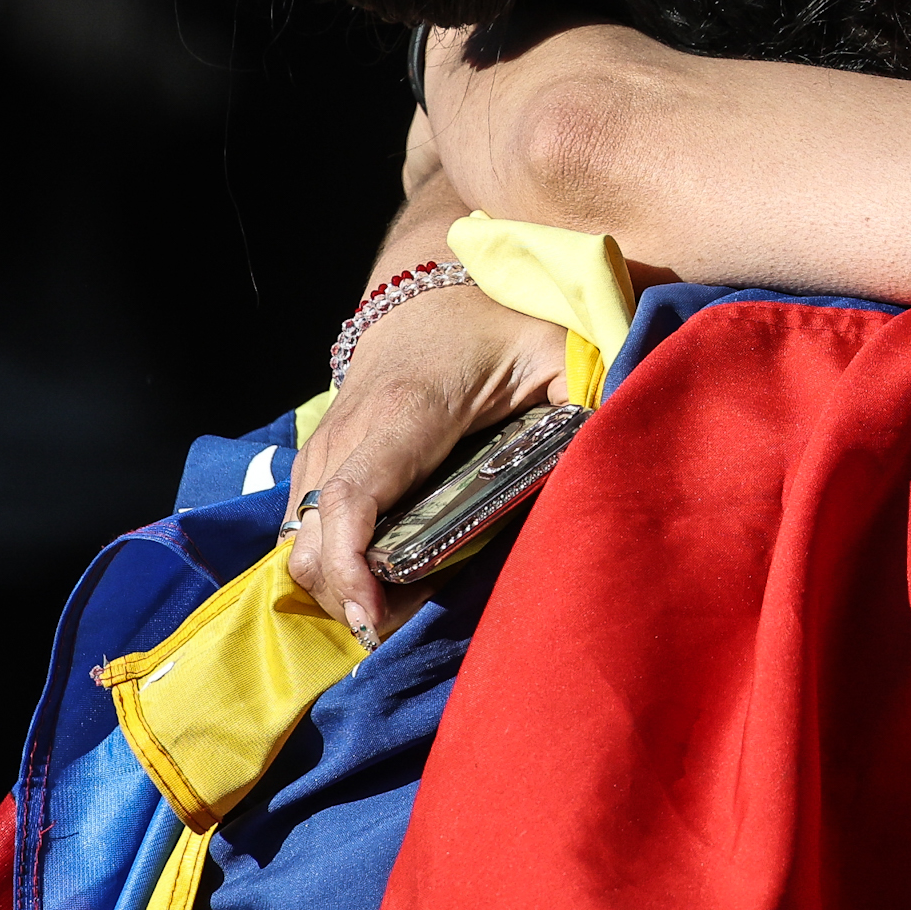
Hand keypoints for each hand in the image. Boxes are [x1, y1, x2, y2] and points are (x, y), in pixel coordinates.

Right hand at [283, 277, 575, 641]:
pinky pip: (300, 524)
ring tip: (391, 608)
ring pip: (297, 538)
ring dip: (333, 584)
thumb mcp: (558, 350)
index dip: (352, 567)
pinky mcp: (318, 456)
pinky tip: (371, 581)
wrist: (433, 283)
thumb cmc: (499, 321)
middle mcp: (350, 432)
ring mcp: (324, 444)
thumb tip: (613, 460)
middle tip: (399, 625)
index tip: (375, 617)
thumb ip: (587, 401)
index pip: (353, 500)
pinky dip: (325, 561)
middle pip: (312, 538)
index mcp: (406, 414)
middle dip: (343, 595)